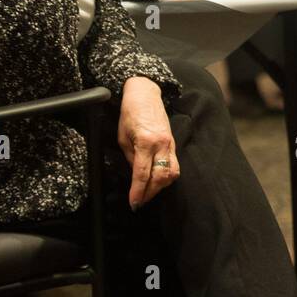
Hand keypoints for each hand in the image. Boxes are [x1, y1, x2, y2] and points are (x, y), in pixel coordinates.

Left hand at [118, 77, 179, 209]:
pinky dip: (166, 177)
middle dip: (149, 194)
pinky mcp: (173, 144)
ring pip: (171, 174)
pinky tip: (158, 182)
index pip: (142, 174)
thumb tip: (135, 175)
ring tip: (148, 194)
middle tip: (139, 202)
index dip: (138, 192)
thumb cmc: (130, 113)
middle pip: (160, 178)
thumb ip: (130, 158)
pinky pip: (174, 166)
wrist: (145, 93)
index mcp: (146, 141)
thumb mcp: (122, 137)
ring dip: (160, 188)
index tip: (133, 203)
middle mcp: (161, 144)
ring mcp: (170, 144)